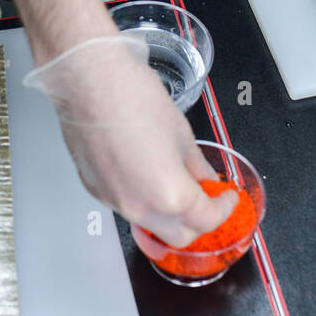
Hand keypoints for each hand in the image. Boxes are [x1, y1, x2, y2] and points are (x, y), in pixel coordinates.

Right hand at [24, 36, 238, 246]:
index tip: (226, 197)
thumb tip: (204, 178)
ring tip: (175, 182)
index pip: (206, 220)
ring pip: (150, 224)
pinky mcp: (94, 189)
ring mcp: (113, 201)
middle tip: (206, 199)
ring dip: (168, 213)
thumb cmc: (132, 96)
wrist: (89, 80)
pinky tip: (145, 173)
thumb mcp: (180, 132)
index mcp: (169, 194)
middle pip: (178, 236)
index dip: (223, 209)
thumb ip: (196, 165)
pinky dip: (142, 199)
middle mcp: (139, 207)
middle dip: (197, 222)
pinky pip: (125, 206)